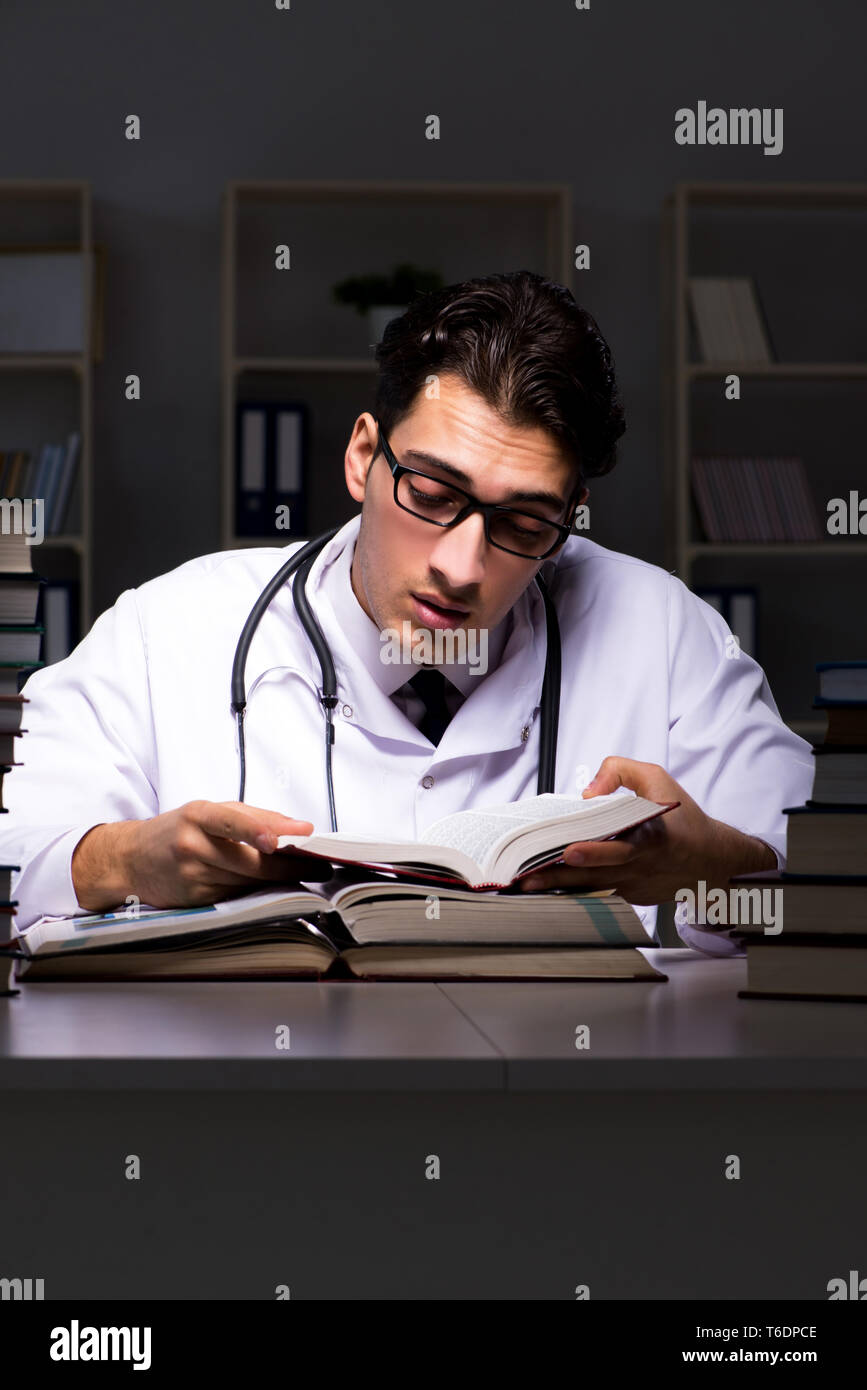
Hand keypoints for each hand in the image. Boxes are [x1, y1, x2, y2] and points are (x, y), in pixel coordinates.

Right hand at [72, 800, 317, 911]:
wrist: (131, 860)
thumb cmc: (178, 830)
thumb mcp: (208, 811)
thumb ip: (253, 815)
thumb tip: (296, 827)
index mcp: (198, 815)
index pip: (231, 821)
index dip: (258, 829)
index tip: (285, 838)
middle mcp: (193, 845)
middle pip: (251, 861)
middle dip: (290, 865)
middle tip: (320, 866)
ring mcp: (193, 876)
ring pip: (249, 882)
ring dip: (279, 880)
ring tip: (305, 874)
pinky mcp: (196, 901)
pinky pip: (238, 897)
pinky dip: (258, 892)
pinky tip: (272, 888)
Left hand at [520, 756, 775, 903]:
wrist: (711, 859)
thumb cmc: (681, 817)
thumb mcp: (658, 779)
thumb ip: (621, 770)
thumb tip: (588, 791)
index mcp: (654, 837)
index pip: (623, 848)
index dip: (597, 852)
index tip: (571, 852)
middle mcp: (642, 867)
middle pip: (597, 874)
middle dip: (561, 876)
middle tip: (528, 877)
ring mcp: (635, 886)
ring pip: (594, 888)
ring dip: (560, 887)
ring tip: (526, 885)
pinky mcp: (630, 897)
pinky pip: (598, 893)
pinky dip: (574, 891)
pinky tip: (546, 889)